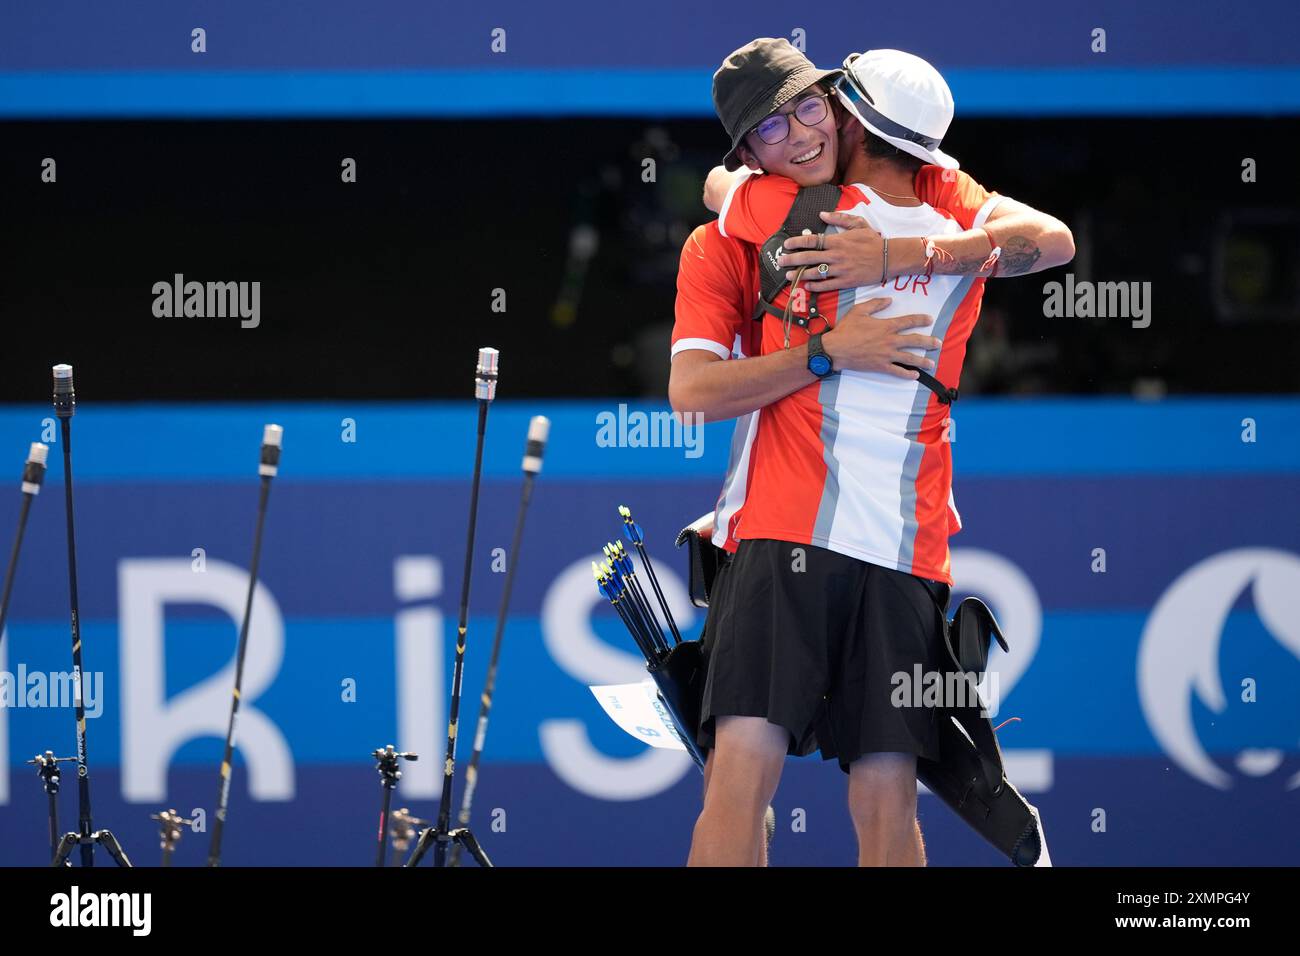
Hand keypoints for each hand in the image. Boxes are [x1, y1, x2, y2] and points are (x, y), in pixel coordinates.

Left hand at [779, 211, 882, 291]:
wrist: (888, 257)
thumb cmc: (872, 240)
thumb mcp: (858, 224)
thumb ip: (839, 218)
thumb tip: (822, 214)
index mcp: (837, 241)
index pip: (812, 241)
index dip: (797, 243)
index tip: (786, 245)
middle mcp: (836, 255)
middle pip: (808, 257)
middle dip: (792, 260)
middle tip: (780, 261)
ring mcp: (840, 269)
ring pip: (815, 272)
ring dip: (799, 274)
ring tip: (788, 276)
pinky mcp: (846, 281)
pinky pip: (827, 285)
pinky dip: (815, 285)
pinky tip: (806, 285)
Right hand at [820, 298, 940, 378]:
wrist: (835, 349)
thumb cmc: (846, 329)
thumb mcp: (859, 310)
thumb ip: (875, 304)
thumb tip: (889, 300)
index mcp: (886, 326)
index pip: (908, 321)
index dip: (920, 319)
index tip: (929, 319)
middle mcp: (890, 340)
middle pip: (915, 340)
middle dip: (928, 342)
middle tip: (938, 343)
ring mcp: (886, 355)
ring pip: (909, 358)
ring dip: (923, 360)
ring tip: (932, 363)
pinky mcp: (880, 366)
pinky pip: (897, 371)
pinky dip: (907, 374)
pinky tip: (915, 375)